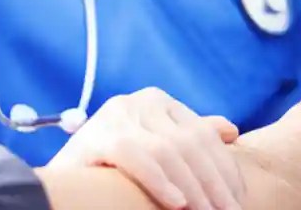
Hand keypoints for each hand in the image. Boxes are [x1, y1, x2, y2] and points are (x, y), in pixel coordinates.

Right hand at [48, 87, 243, 209]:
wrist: (62, 187)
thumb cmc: (116, 172)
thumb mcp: (158, 151)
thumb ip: (190, 138)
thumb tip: (231, 130)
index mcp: (158, 102)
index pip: (204, 135)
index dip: (225, 171)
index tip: (239, 202)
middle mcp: (139, 101)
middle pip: (190, 144)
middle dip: (214, 184)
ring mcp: (117, 115)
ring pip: (169, 151)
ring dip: (193, 188)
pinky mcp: (97, 136)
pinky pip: (137, 157)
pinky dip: (159, 181)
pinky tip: (176, 203)